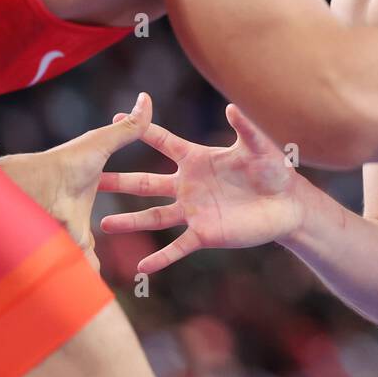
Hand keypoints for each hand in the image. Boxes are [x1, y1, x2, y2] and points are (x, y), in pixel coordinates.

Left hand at [0, 93, 154, 271]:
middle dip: (116, 228)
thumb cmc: (69, 162)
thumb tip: (147, 99)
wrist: (38, 187)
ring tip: (108, 277)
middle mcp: (83, 205)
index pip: (115, 184)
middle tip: (131, 238)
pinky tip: (97, 289)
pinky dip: (90, 276)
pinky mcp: (73, 245)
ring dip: (96, 261)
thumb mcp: (104, 143)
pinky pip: (85, 265)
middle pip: (103, 218)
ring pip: (89, 247)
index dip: (127, 188)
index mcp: (94, 182)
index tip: (148, 193)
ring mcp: (77, 227)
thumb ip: (129, 128)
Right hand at [98, 104, 306, 273]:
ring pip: (154, 217)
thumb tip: (231, 107)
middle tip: (90, 179)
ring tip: (104, 224)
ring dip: (131, 221)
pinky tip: (142, 269)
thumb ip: (245, 128)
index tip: (116, 120)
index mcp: (197, 159)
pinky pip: (178, 247)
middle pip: (146, 182)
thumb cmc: (274, 171)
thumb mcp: (260, 147)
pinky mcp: (205, 234)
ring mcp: (194, 211)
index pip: (163, 142)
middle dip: (118, 181)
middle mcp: (188, 185)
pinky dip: (161, 258)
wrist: (287, 205)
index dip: (141, 131)